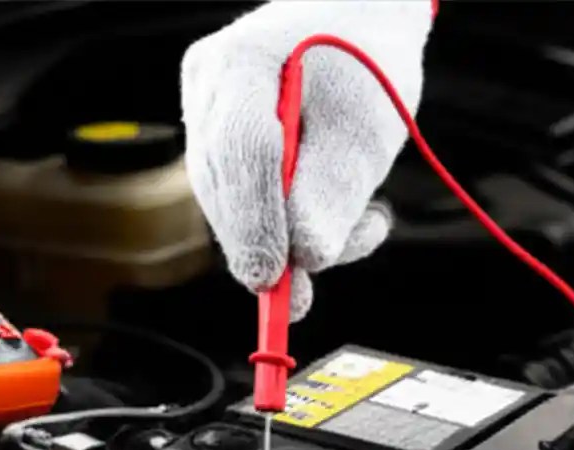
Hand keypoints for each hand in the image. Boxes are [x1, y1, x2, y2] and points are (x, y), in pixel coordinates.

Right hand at [181, 1, 433, 319]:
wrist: (356, 21)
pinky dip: (276, 220)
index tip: (274, 281)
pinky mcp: (212, 129)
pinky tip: (326, 216)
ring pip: (225, 198)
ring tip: (358, 226)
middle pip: (223, 184)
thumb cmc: (370, 66)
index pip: (241, 151)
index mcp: (245, 60)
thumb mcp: (368, 132)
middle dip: (266, 244)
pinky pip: (234, 193)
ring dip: (282, 236)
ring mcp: (202, 104)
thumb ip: (333, 197)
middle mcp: (209, 80)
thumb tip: (304, 264)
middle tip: (301, 297)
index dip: (256, 223)